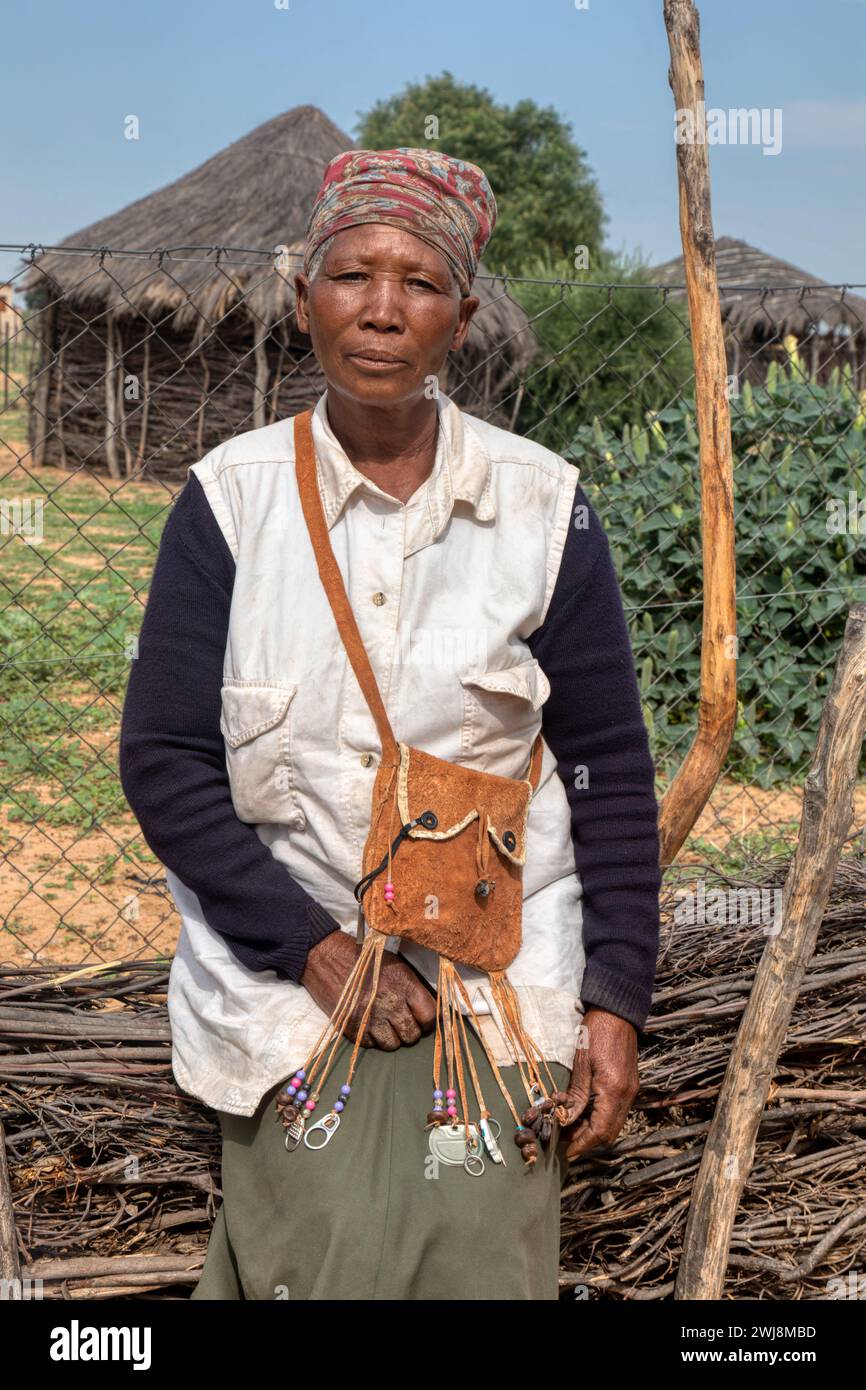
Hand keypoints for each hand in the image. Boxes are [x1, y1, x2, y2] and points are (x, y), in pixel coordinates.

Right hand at [300, 929, 436, 1049]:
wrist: (327, 957)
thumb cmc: (365, 959)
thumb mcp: (395, 965)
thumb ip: (412, 988)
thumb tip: (429, 1011)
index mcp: (404, 985)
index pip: (430, 1016)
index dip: (429, 1021)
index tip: (424, 1020)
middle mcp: (390, 1004)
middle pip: (412, 1035)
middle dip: (411, 1031)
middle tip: (403, 1023)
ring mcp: (370, 1019)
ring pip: (392, 1045)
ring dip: (392, 1038)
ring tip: (386, 1025)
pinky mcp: (352, 1028)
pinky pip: (371, 1045)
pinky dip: (372, 1038)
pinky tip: (368, 1024)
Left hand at [557, 1007, 638, 1161]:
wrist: (618, 1011)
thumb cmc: (596, 1032)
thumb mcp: (581, 1062)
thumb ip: (576, 1095)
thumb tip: (567, 1120)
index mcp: (613, 1090)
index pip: (600, 1130)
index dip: (583, 1144)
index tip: (567, 1152)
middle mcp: (627, 1094)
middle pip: (611, 1132)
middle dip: (589, 1141)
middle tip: (566, 1142)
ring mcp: (631, 1090)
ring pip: (616, 1124)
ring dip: (596, 1131)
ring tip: (573, 1130)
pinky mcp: (630, 1084)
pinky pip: (618, 1111)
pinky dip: (603, 1119)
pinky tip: (586, 1114)